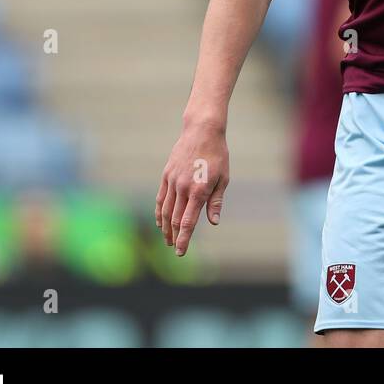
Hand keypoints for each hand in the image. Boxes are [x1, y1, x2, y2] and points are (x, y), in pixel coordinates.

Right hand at [156, 118, 229, 255]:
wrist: (202, 131)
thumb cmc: (217, 155)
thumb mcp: (223, 178)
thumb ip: (216, 202)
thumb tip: (213, 222)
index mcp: (199, 191)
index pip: (188, 222)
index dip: (184, 239)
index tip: (180, 252)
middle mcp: (183, 188)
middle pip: (174, 219)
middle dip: (174, 236)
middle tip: (175, 248)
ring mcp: (172, 181)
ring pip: (165, 210)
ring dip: (165, 227)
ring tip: (167, 239)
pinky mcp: (166, 175)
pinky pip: (161, 198)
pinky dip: (159, 211)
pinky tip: (161, 221)